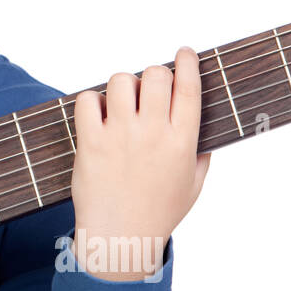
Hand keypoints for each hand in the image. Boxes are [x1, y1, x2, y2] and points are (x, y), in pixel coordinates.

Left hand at [69, 46, 211, 279]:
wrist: (120, 238)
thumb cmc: (158, 213)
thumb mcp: (193, 186)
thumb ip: (201, 156)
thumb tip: (203, 134)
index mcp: (182, 143)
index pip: (189, 89)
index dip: (188, 63)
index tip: (185, 52)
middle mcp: (153, 134)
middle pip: (156, 76)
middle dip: (153, 75)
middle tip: (147, 90)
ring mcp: (120, 136)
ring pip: (121, 81)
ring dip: (122, 85)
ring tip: (120, 103)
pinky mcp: (91, 142)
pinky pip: (87, 100)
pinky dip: (91, 100)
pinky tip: (97, 113)